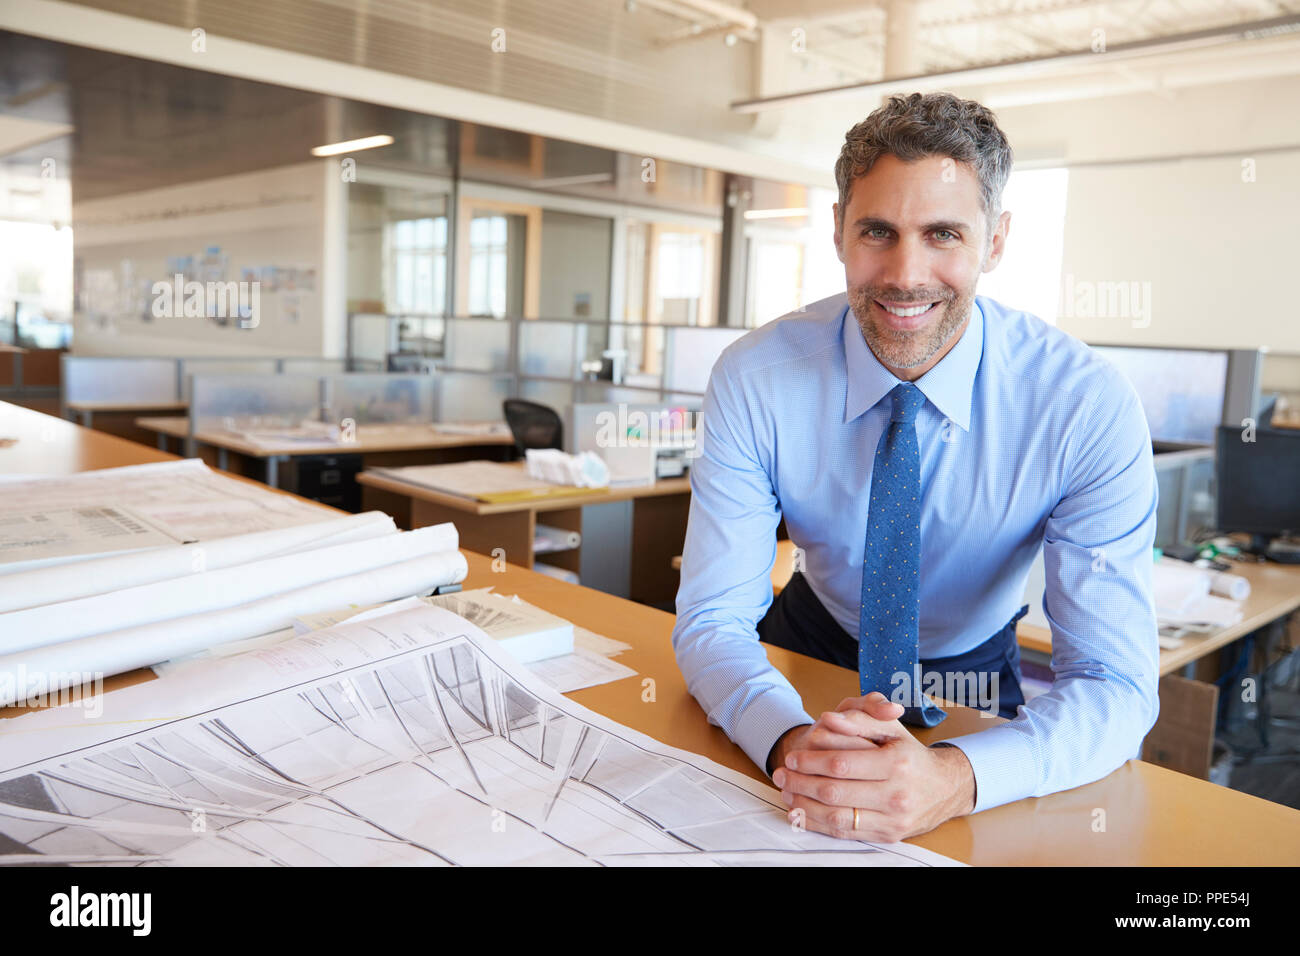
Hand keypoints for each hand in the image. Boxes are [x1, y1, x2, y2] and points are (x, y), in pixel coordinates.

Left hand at [772, 692, 975, 842]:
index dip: (811, 762)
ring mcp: (892, 820)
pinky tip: (801, 812)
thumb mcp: (890, 728)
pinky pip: (845, 834)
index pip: (842, 765)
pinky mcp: (887, 836)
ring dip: (804, 806)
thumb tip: (828, 718)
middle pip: (835, 793)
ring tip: (786, 791)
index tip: (792, 757)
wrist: (944, 788)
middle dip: (801, 783)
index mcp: (896, 764)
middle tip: (781, 773)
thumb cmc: (910, 754)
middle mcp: (896, 795)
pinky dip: (818, 825)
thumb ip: (859, 719)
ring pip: (836, 818)